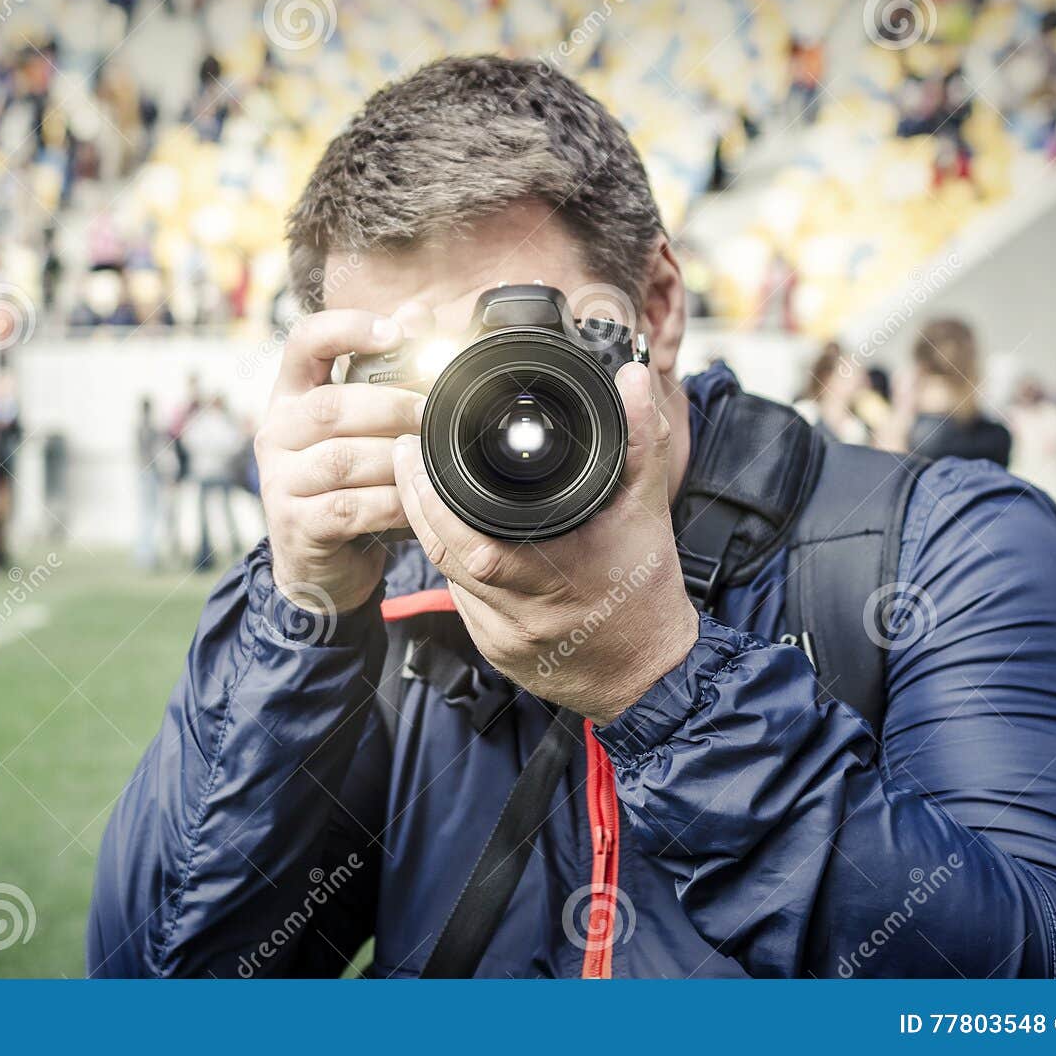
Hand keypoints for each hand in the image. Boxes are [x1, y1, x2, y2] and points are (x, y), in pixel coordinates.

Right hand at [258, 307, 428, 615]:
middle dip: (391, 408)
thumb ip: (391, 370)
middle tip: (433, 416)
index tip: (396, 334)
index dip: (348, 328)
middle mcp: (275, 430)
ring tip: (429, 462)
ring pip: (341, 459)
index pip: (305, 341)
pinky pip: (348, 507)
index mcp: (293, 394)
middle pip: (330, 405)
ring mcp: (279, 479)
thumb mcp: (368, 425)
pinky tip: (414, 505)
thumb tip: (420, 312)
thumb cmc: (351, 482)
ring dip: (394, 460)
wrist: (322, 563)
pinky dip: (390, 505)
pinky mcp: (293, 524)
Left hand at [393, 362, 697, 723]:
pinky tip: (455, 537)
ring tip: (420, 484)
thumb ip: (640, 440)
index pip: (466, 532)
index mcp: (553, 573)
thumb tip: (630, 379)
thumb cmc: (649, 595)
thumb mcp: (648, 511)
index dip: (429, 490)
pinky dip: (454, 566)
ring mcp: (502, 636)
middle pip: (441, 550)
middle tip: (405, 454)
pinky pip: (459, 601)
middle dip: (415, 498)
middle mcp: (519, 610)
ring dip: (430, 530)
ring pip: (444, 576)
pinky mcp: (494, 652)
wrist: (650, 676)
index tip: (416, 445)